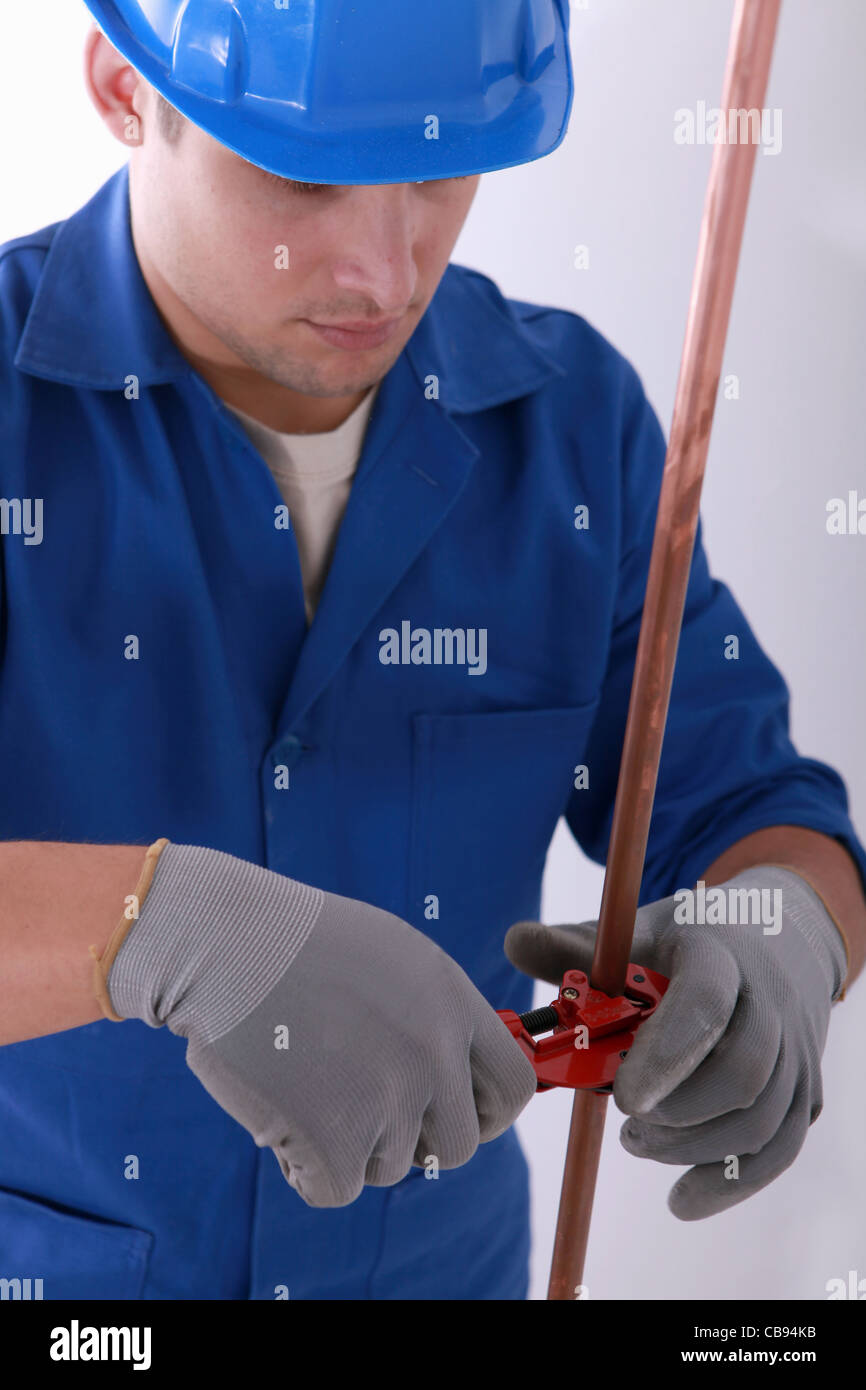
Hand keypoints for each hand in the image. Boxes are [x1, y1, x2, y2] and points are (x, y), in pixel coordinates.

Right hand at [103, 842, 536, 1206]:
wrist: (225, 944)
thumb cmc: (294, 943)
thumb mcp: (392, 958)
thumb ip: (433, 1016)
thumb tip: (455, 1073)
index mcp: (452, 1005)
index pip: (512, 1087)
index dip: (486, 1113)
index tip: (457, 1117)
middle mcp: (434, 1055)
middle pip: (457, 1145)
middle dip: (414, 1139)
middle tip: (362, 1110)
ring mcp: (389, 1099)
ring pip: (390, 1165)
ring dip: (349, 1143)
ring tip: (304, 1081)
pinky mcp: (336, 1140)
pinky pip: (336, 1188)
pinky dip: (304, 1166)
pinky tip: (280, 1112)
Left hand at [504, 866, 846, 1218]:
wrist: (777, 940)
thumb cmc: (688, 943)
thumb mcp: (637, 930)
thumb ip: (575, 946)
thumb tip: (513, 943)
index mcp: (720, 953)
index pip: (705, 1002)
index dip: (665, 1053)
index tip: (623, 1095)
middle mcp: (770, 1003)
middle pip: (741, 1074)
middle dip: (676, 1112)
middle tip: (624, 1122)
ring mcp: (794, 1052)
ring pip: (759, 1121)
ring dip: (691, 1147)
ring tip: (638, 1141)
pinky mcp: (803, 1093)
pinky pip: (777, 1150)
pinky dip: (727, 1182)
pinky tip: (680, 1198)